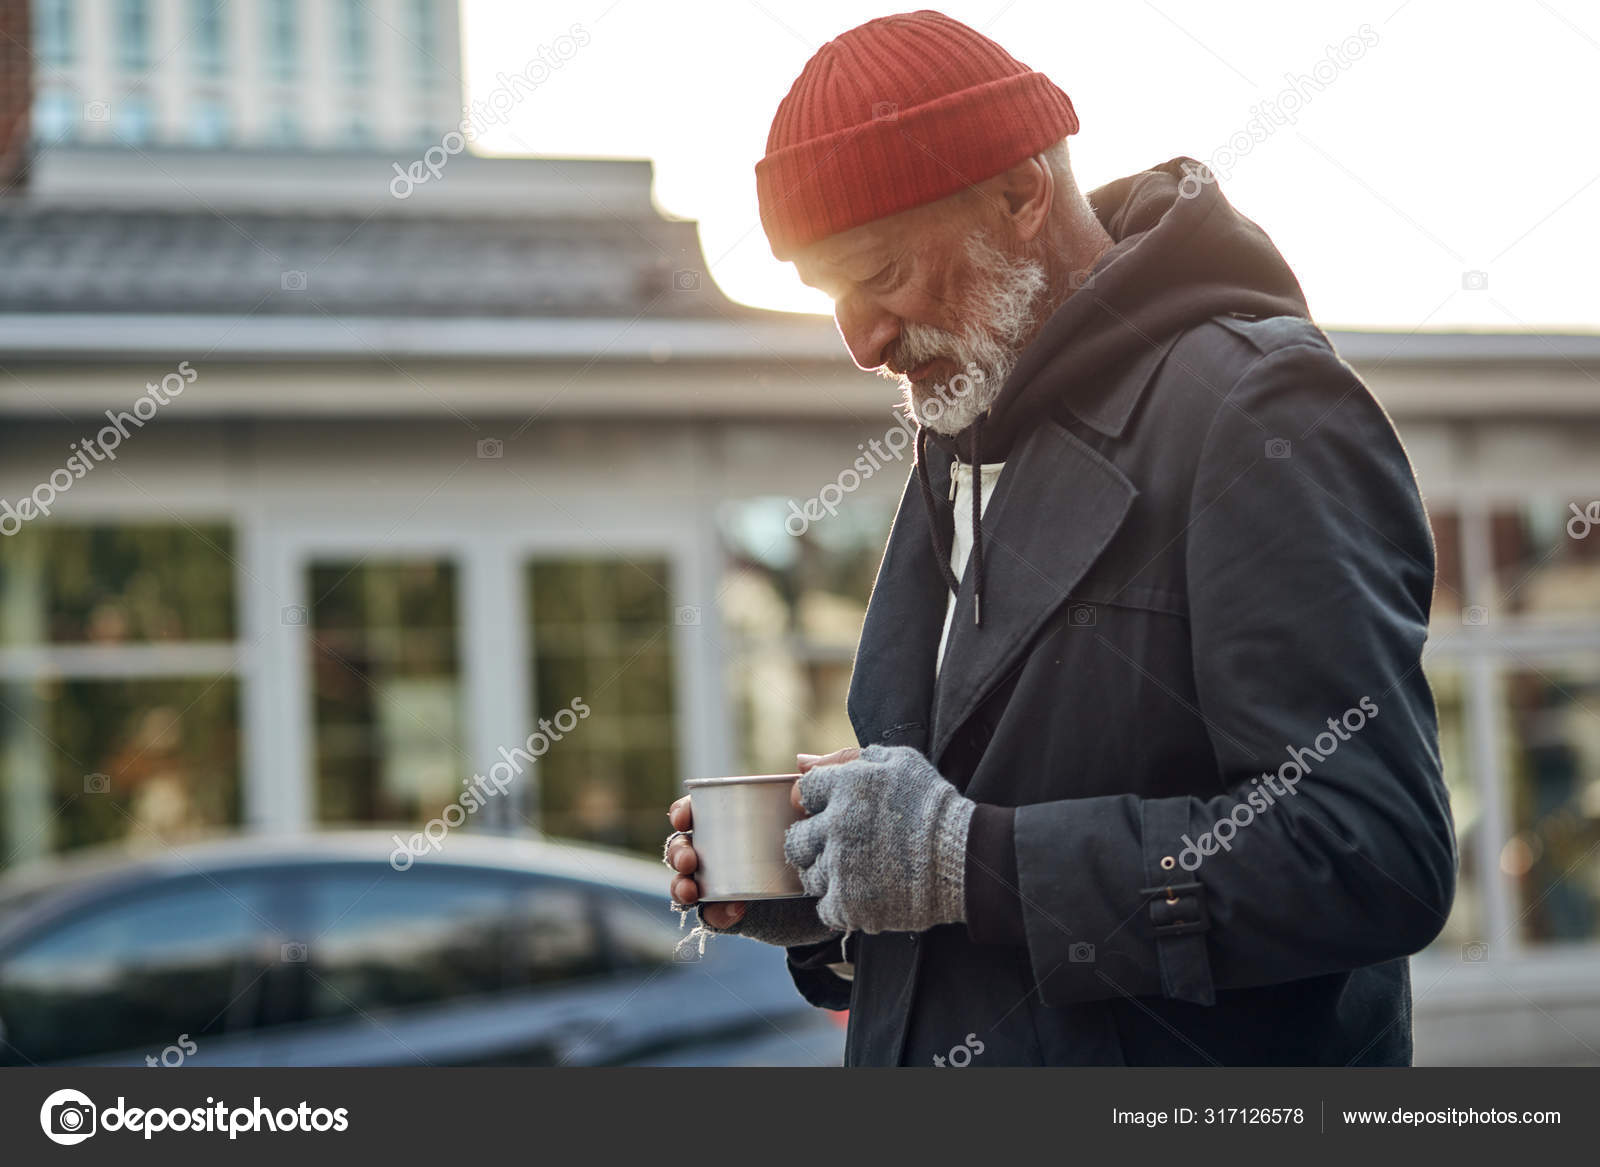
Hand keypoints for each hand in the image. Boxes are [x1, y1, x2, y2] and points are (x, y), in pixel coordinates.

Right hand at [664, 781, 839, 949]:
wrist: (850, 894)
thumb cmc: (835, 843)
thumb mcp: (832, 809)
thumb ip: (821, 781)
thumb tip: (801, 762)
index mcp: (739, 819)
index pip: (699, 810)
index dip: (683, 812)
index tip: (683, 817)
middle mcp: (727, 851)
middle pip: (685, 847)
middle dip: (678, 852)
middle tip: (690, 860)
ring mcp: (729, 884)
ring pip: (688, 883)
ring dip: (681, 886)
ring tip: (692, 893)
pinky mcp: (740, 915)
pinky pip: (714, 918)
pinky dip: (715, 915)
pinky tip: (732, 911)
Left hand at [784, 744, 974, 934]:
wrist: (965, 858)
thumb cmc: (932, 805)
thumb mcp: (898, 762)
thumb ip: (846, 758)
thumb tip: (799, 762)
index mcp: (846, 785)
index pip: (802, 792)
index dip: (820, 803)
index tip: (842, 812)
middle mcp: (837, 824)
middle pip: (796, 839)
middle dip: (815, 843)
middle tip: (845, 847)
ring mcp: (841, 866)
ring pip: (810, 876)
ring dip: (829, 875)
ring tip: (862, 871)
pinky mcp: (849, 903)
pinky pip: (824, 908)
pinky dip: (842, 905)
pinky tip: (867, 893)